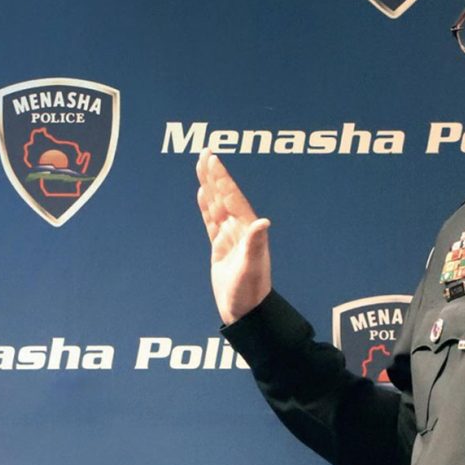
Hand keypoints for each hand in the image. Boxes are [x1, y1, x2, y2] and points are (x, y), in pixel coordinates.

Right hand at [196, 151, 271, 323]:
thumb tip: (263, 222)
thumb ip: (255, 243)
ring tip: (201, 166)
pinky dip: (206, 207)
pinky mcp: (220, 247)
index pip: (232, 197)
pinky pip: (211, 222)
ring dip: (209, 186)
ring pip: (216, 205)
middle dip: (214, 174)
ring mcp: (229, 237)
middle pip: (223, 196)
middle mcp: (239, 230)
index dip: (222, 178)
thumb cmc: (249, 292)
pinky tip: (202, 194)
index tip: (213, 159)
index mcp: (247, 230)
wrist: (245, 312)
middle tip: (204, 152)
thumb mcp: (251, 268)